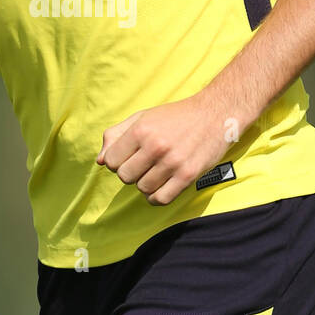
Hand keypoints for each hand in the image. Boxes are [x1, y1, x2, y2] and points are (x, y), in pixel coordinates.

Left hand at [96, 93, 234, 205]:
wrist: (215, 115)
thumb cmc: (175, 117)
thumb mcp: (143, 117)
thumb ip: (116, 135)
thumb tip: (99, 161)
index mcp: (141, 130)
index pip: (111, 161)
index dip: (117, 162)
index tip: (129, 157)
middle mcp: (155, 146)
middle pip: (125, 177)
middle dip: (130, 174)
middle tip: (143, 165)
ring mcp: (172, 162)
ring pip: (142, 189)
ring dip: (145, 184)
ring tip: (155, 172)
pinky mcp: (187, 175)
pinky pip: (161, 199)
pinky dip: (156, 197)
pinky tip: (161, 187)